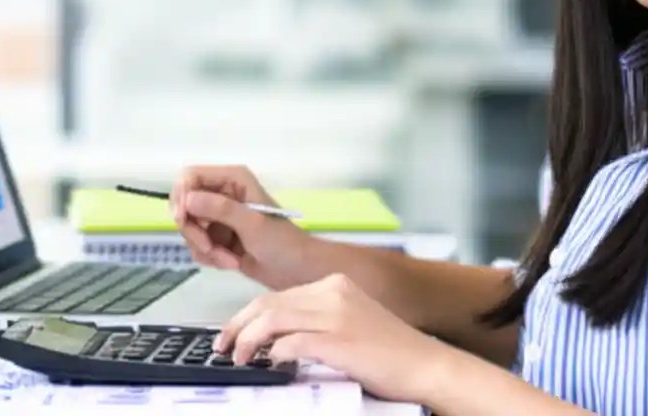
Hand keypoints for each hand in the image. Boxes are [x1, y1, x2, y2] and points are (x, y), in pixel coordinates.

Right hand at [170, 165, 318, 290]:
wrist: (298, 272)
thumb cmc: (282, 243)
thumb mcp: (252, 224)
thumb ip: (221, 209)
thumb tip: (188, 199)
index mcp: (233, 179)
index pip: (190, 176)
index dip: (181, 196)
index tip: (182, 220)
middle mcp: (223, 193)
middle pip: (184, 205)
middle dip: (193, 231)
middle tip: (209, 248)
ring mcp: (219, 217)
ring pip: (189, 229)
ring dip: (205, 248)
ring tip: (228, 259)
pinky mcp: (218, 238)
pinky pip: (197, 245)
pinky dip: (210, 257)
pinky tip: (231, 262)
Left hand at [215, 273, 451, 403]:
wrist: (423, 364)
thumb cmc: (388, 350)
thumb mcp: (349, 321)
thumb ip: (316, 320)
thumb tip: (273, 336)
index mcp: (335, 284)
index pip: (277, 295)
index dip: (247, 315)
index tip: (232, 332)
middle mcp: (334, 292)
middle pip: (269, 304)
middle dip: (238, 325)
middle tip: (223, 346)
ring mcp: (337, 315)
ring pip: (274, 319)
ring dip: (249, 340)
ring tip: (240, 357)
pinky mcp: (340, 340)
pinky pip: (294, 342)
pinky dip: (276, 352)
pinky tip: (271, 362)